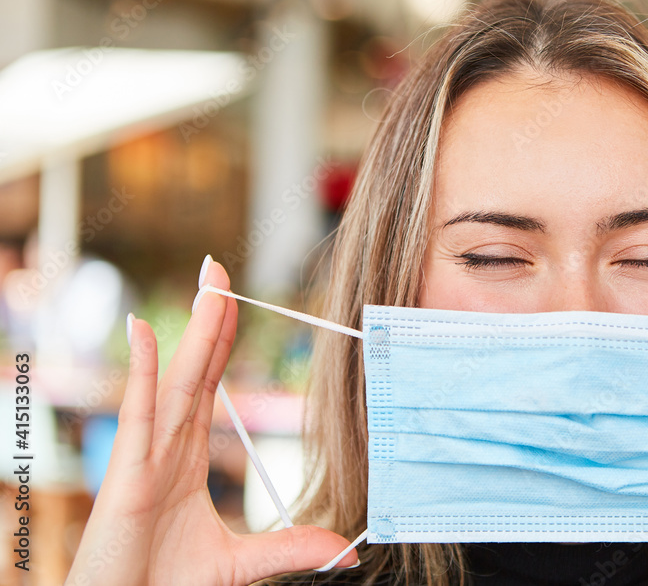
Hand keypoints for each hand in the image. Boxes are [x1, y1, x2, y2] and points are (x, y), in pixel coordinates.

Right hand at [65, 259, 357, 585]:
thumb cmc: (160, 584)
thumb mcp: (238, 562)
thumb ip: (289, 548)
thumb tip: (345, 548)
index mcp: (185, 456)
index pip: (206, 384)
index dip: (220, 342)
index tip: (233, 301)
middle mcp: (166, 445)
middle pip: (193, 369)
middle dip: (209, 318)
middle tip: (219, 267)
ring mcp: (146, 455)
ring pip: (175, 379)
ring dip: (193, 330)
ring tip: (208, 282)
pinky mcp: (129, 475)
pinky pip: (137, 413)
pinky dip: (140, 369)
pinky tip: (143, 329)